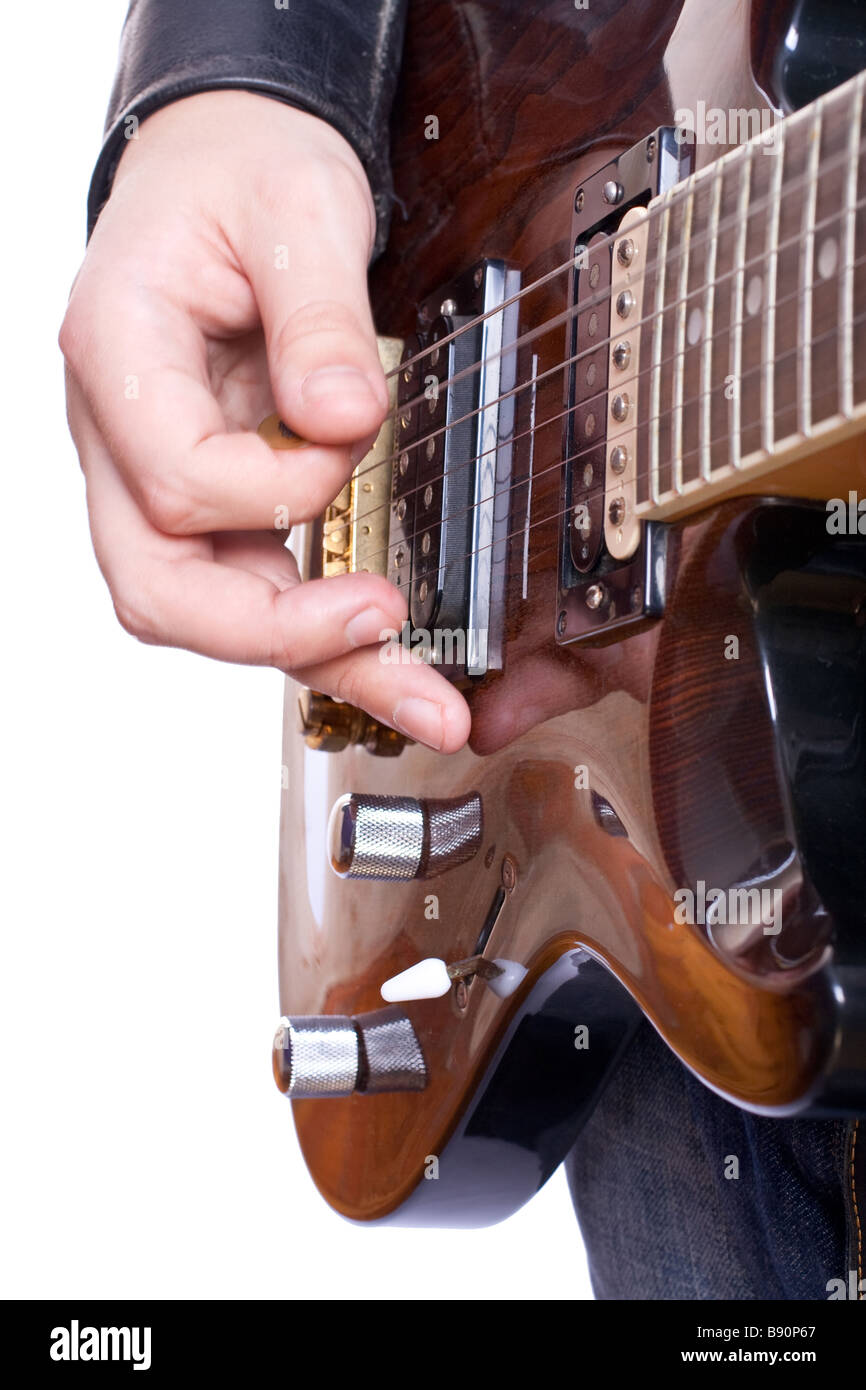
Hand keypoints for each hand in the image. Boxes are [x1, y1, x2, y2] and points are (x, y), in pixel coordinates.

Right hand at [60, 91, 469, 752]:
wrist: (224, 165)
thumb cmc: (241, 172)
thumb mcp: (296, 205)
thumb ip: (320, 314)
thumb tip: (344, 419)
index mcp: (117, 352)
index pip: (172, 476)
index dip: (270, 487)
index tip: (349, 448)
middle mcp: (122, 434)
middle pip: (157, 585)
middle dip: (274, 630)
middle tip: (383, 633)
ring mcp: (161, 477)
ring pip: (205, 609)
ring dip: (313, 657)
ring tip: (423, 696)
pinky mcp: (215, 500)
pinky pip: (252, 586)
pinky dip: (321, 629)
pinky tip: (392, 655)